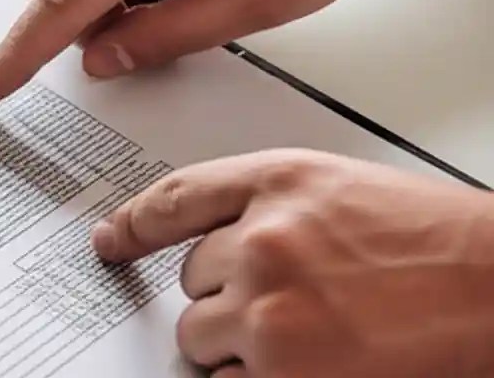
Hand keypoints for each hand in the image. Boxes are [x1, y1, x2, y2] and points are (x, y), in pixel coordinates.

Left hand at [90, 149, 493, 376]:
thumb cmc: (433, 240)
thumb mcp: (338, 189)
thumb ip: (265, 205)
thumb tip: (211, 243)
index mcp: (275, 184)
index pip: (174, 199)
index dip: (133, 224)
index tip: (110, 242)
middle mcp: (262, 241)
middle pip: (189, 279)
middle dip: (226, 293)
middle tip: (290, 297)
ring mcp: (269, 310)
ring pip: (199, 335)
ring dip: (236, 342)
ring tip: (308, 331)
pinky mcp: (284, 373)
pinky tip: (305, 363)